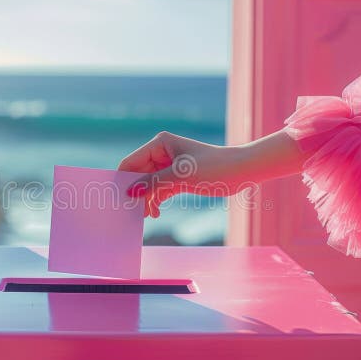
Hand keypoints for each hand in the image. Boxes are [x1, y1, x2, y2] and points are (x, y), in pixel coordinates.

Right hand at [117, 131, 251, 217]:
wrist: (242, 171)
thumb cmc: (214, 167)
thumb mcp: (180, 176)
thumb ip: (153, 184)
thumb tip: (130, 193)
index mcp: (159, 143)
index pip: (131, 162)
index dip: (123, 179)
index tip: (118, 199)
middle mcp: (161, 152)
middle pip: (138, 174)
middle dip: (135, 192)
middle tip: (132, 213)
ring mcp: (169, 166)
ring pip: (148, 185)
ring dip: (146, 200)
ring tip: (148, 216)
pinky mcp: (177, 178)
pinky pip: (159, 190)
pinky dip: (156, 201)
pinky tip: (156, 213)